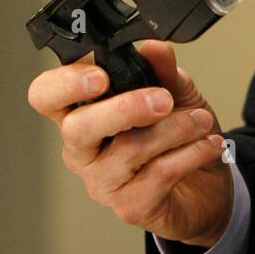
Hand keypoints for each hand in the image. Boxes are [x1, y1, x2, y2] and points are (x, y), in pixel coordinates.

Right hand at [27, 40, 233, 247]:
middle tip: (162, 100)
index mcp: (82, 112)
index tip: (100, 76)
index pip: (46, 96)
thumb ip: (162, 69)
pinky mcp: (130, 206)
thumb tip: (153, 47)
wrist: (207, 185)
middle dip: (123, 108)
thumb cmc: (178, 134)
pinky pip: (159, 173)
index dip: (64, 84)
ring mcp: (103, 181)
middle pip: (78, 128)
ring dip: (175, 128)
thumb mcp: (175, 91)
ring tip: (201, 121)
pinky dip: (191, 153)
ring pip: (129, 149)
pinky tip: (208, 144)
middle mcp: (83, 150)